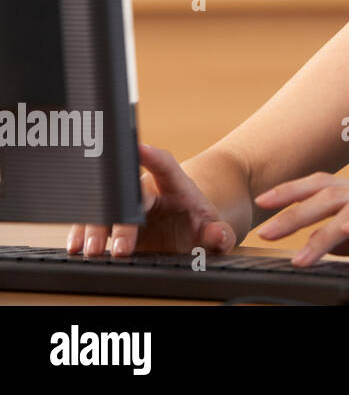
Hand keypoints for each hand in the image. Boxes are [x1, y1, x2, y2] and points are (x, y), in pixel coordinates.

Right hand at [66, 143, 236, 257]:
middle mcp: (147, 191)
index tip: (141, 149)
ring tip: (94, 250)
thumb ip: (220, 233)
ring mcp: (127, 206)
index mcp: (176, 186)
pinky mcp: (111, 223)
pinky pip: (91, 223)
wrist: (186, 234)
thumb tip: (217, 234)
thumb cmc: (199, 227)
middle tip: (122, 246)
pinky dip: (82, 234)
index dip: (153, 157)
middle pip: (131, 194)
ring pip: (106, 208)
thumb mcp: (214, 230)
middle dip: (123, 217)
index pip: (165, 166)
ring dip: (97, 228)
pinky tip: (77, 247)